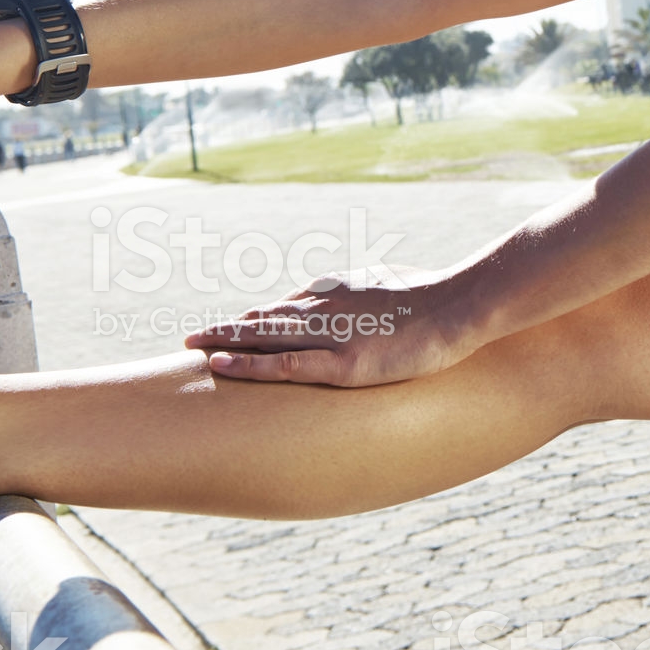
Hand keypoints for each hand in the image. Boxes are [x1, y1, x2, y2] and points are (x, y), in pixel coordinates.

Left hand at [187, 273, 480, 387]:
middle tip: (192, 336)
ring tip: (192, 346)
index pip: (284, 305)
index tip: (231, 327)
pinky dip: (248, 365)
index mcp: (337, 290)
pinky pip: (283, 365)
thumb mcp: (388, 282)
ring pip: (262, 337)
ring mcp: (330, 335)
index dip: (254, 318)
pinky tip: (220, 366)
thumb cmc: (432, 293)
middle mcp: (324, 307)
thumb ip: (364, 290)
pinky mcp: (341, 364)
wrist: (457, 305)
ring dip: (224, 342)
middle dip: (226, 328)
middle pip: (263, 317)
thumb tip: (356, 293)